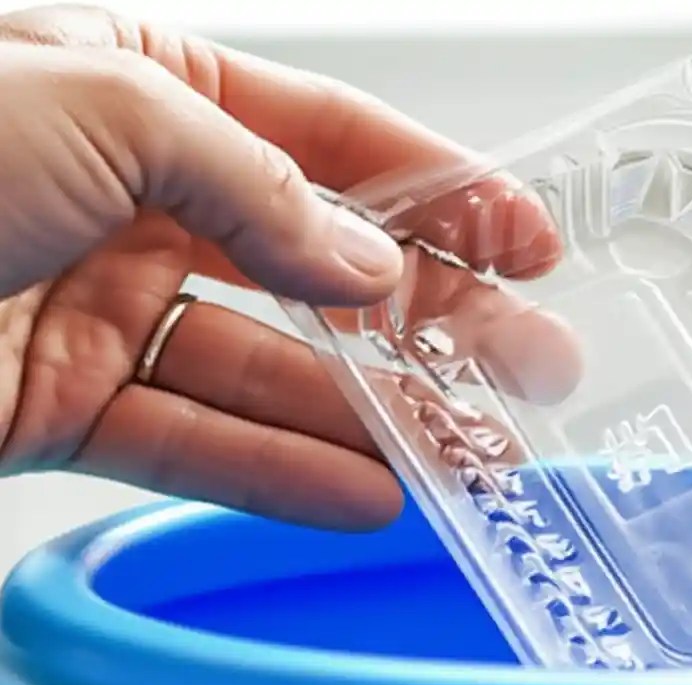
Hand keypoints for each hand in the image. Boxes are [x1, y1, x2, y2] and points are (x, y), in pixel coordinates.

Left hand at [0, 5, 564, 529]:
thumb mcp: (106, 108)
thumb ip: (259, 187)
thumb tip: (368, 261)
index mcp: (148, 85)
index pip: (332, 139)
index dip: (443, 190)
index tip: (529, 240)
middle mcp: (137, 192)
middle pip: (322, 264)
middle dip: (436, 318)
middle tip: (529, 360)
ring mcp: (103, 301)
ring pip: (272, 367)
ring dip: (376, 414)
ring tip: (472, 452)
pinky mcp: (59, 400)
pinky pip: (194, 439)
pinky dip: (279, 473)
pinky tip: (367, 491)